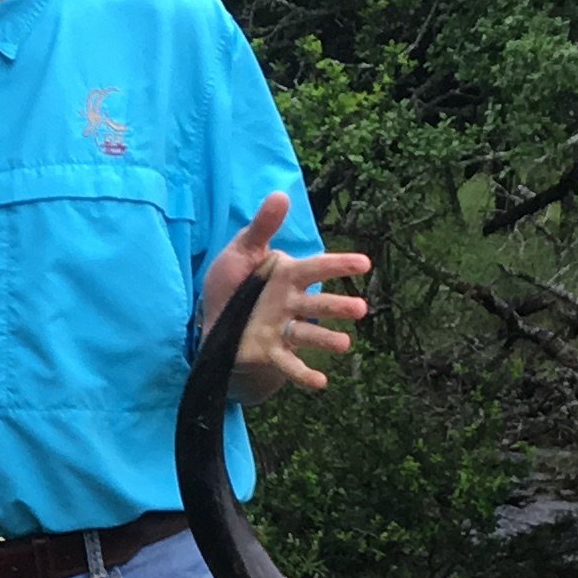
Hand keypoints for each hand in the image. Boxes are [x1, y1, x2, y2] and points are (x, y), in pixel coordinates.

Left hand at [198, 192, 371, 398]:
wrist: (213, 320)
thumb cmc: (233, 282)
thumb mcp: (242, 251)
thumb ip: (262, 227)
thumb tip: (280, 195)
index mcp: (287, 275)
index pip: (316, 268)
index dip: (339, 264)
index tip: (365, 263)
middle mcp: (290, 303)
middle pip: (318, 304)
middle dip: (338, 307)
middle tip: (361, 309)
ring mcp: (282, 328)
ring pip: (308, 334)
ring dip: (327, 340)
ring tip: (345, 345)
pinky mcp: (270, 352)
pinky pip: (289, 364)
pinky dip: (304, 375)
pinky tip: (321, 383)